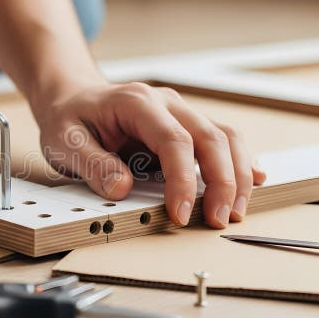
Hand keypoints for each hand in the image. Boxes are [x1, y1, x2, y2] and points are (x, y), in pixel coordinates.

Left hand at [35, 81, 266, 228]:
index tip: (183, 213)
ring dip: (237, 174)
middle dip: (222, 181)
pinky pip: (221, 139)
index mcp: (137, 103)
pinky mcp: (186, 126)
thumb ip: (92, 164)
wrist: (73, 98)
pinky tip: (253, 180)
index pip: (173, 140)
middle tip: (219, 219)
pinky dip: (240, 161)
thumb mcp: (65, 141)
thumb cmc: (69, 118)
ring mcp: (180, 112)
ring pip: (225, 137)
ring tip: (234, 210)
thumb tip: (122, 189)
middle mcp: (166, 103)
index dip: (183, 179)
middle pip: (210, 137)